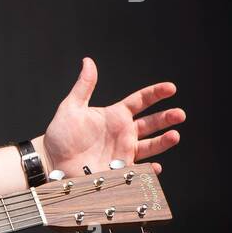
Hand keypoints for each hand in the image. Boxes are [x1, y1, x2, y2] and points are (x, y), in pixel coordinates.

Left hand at [41, 57, 183, 176]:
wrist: (52, 161)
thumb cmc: (61, 135)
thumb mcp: (71, 108)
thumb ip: (83, 86)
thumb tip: (88, 61)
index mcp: (115, 116)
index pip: (140, 101)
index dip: (156, 94)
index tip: (171, 88)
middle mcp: (124, 133)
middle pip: (151, 123)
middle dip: (166, 118)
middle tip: (179, 114)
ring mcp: (124, 152)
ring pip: (150, 145)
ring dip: (163, 141)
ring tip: (174, 136)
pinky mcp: (120, 170)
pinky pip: (139, 170)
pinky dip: (148, 169)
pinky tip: (155, 166)